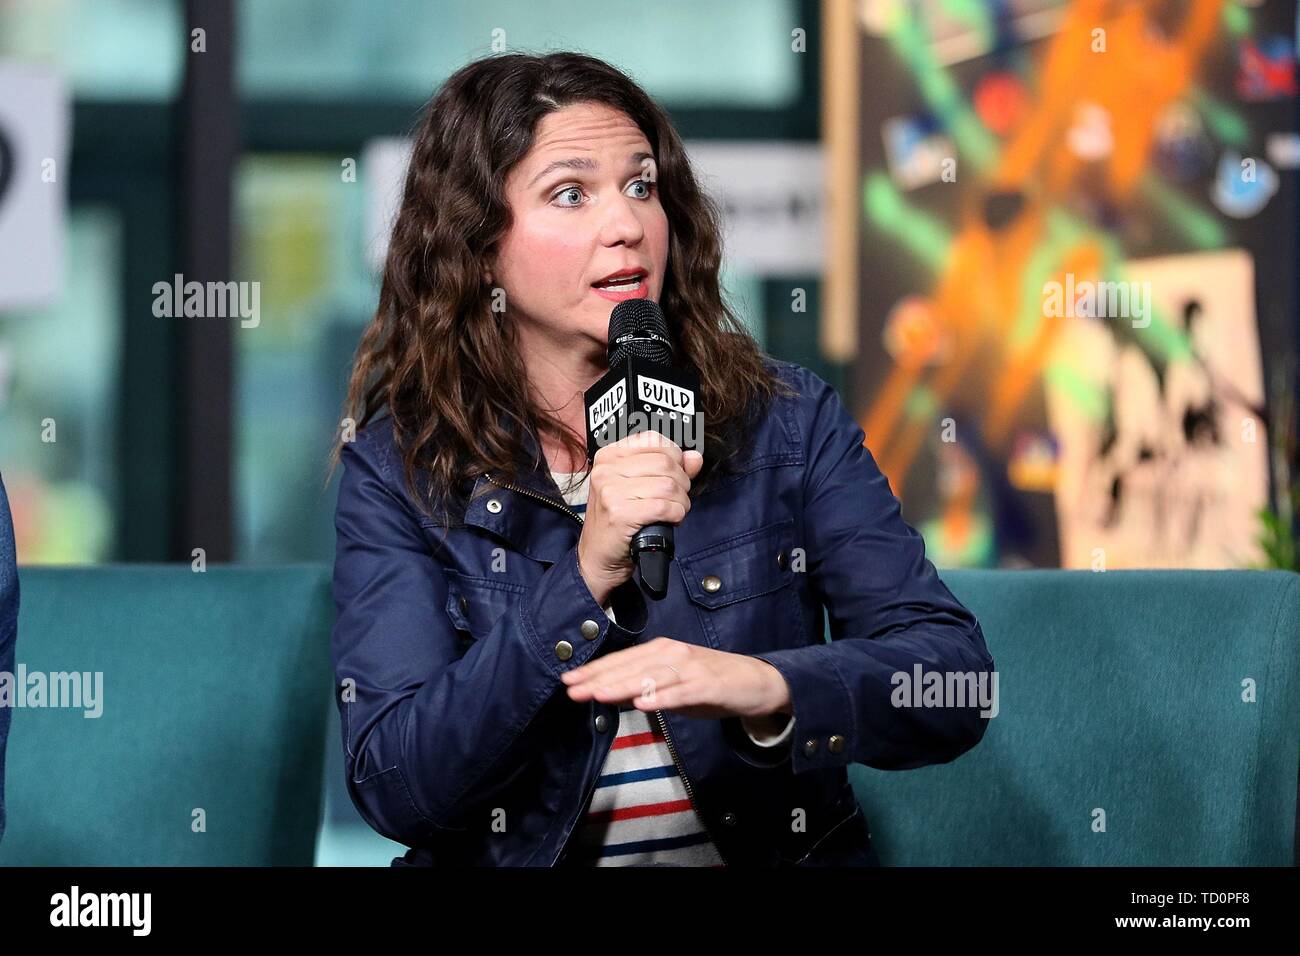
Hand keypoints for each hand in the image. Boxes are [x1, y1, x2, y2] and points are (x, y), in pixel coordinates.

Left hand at [560, 636, 791, 720]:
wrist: (756, 682)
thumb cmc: (709, 682)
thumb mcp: (671, 684)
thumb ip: (641, 687)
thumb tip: (606, 693)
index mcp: (662, 650)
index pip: (622, 660)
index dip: (594, 670)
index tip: (569, 680)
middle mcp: (674, 653)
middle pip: (631, 666)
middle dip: (599, 678)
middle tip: (573, 689)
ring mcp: (691, 668)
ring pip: (652, 677)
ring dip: (624, 685)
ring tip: (599, 694)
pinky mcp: (709, 685)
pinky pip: (682, 692)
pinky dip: (663, 698)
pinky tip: (644, 704)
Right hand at [576, 431, 703, 604]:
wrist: (597, 557)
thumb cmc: (619, 520)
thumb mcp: (640, 487)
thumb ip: (670, 468)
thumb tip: (694, 456)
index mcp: (609, 455)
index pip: (655, 439)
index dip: (675, 457)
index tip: (675, 474)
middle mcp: (606, 469)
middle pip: (666, 462)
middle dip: (682, 483)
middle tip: (675, 499)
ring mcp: (610, 491)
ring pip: (668, 485)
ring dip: (680, 502)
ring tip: (672, 511)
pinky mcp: (620, 513)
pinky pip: (664, 506)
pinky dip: (675, 514)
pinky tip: (669, 520)